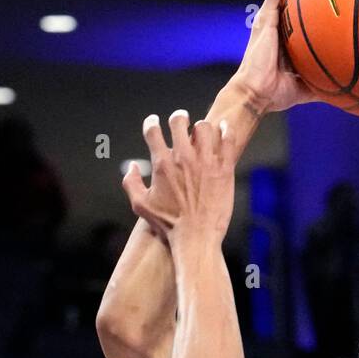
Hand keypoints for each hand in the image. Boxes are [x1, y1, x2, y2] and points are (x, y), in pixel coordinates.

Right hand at [123, 112, 234, 245]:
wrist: (196, 239)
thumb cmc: (168, 225)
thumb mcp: (141, 206)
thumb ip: (131, 183)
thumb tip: (132, 166)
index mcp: (161, 164)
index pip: (152, 130)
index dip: (151, 123)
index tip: (153, 122)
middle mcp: (183, 158)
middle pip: (179, 121)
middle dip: (178, 118)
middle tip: (181, 120)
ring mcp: (205, 162)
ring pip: (204, 127)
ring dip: (200, 127)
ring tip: (201, 132)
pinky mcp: (224, 169)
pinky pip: (227, 139)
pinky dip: (225, 130)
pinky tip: (223, 128)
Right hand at [232, 0, 318, 113]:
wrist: (256, 94)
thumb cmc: (276, 94)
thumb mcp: (306, 87)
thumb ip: (323, 83)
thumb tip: (346, 89)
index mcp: (285, 39)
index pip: (300, 14)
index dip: (312, 1)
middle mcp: (277, 25)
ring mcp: (270, 18)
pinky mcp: (265, 17)